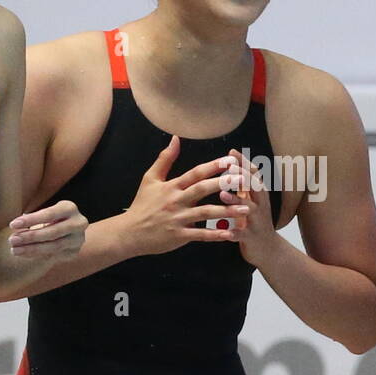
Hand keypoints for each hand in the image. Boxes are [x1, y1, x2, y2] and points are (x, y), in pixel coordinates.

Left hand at [7, 200, 87, 258]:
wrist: (69, 231)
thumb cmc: (51, 218)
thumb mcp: (45, 213)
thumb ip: (33, 219)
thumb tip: (15, 227)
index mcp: (69, 208)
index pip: (49, 214)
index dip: (30, 220)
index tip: (12, 225)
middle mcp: (78, 223)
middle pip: (52, 232)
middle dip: (30, 237)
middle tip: (12, 240)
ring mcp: (78, 239)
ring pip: (54, 246)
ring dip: (32, 249)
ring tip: (15, 250)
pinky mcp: (74, 252)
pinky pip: (54, 256)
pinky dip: (36, 255)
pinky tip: (24, 254)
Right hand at [119, 136, 248, 254]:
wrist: (129, 232)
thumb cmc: (142, 204)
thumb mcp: (150, 179)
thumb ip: (165, 159)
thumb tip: (175, 138)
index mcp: (172, 186)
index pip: (195, 173)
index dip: (213, 166)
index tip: (231, 160)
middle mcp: (176, 201)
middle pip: (202, 189)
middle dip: (224, 183)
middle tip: (243, 180)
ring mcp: (178, 219)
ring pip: (205, 213)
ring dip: (227, 210)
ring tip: (246, 209)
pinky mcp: (179, 236)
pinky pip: (200, 235)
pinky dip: (215, 234)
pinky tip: (230, 234)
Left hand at [222, 148, 277, 266]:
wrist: (268, 249)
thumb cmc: (256, 221)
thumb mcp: (253, 199)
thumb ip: (244, 182)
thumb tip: (234, 160)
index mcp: (259, 194)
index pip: (254, 174)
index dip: (244, 162)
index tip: (231, 151)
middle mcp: (260, 205)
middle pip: (255, 187)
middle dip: (243, 176)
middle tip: (229, 167)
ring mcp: (257, 221)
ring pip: (248, 209)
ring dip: (235, 201)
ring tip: (223, 194)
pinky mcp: (251, 237)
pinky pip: (242, 234)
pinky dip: (233, 232)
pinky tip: (224, 231)